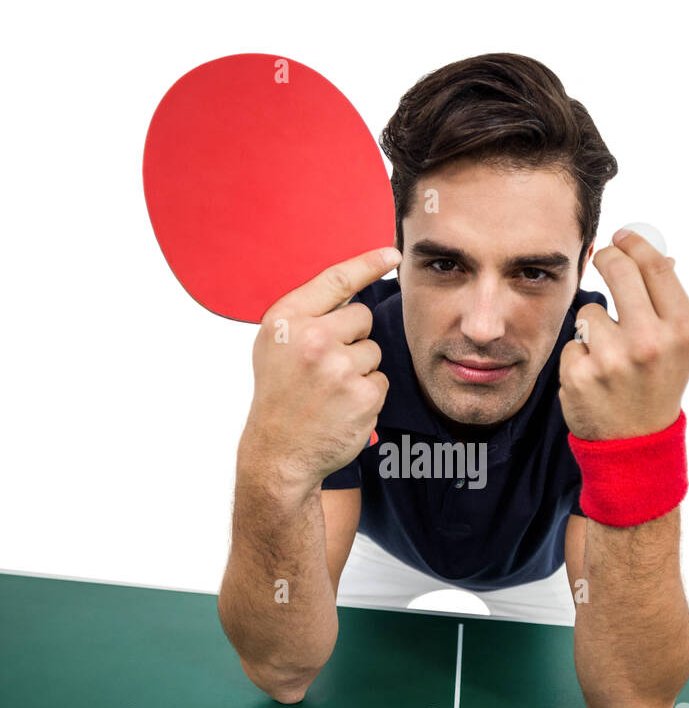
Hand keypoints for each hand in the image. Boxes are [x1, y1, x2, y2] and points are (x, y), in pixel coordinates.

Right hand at [243, 247, 399, 490]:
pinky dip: (367, 394)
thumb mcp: (276, 347)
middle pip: (362, 317)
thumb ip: (307, 316)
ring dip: (360, 369)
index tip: (393, 254)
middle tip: (325, 368)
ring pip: (374, 350)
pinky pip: (380, 380)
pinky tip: (342, 407)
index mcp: (286, 321)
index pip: (336, 280)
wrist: (279, 453)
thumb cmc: (280, 396)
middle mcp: (311, 338)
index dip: (368, 263)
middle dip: (353, 338)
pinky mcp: (361, 394)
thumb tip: (352, 288)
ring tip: (330, 391)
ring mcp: (337, 367)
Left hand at [558, 230, 688, 439]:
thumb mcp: (678, 344)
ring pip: (588, 311)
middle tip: (602, 257)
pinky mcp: (579, 374)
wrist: (636, 442)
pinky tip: (594, 377)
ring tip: (610, 354)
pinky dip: (579, 354)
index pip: (654, 266)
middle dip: (607, 257)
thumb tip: (656, 253)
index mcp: (682, 330)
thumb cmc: (658, 383)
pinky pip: (572, 341)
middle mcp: (650, 342)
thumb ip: (667, 299)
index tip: (622, 238)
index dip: (634, 244)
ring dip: (593, 326)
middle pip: (618, 270)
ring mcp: (613, 359)